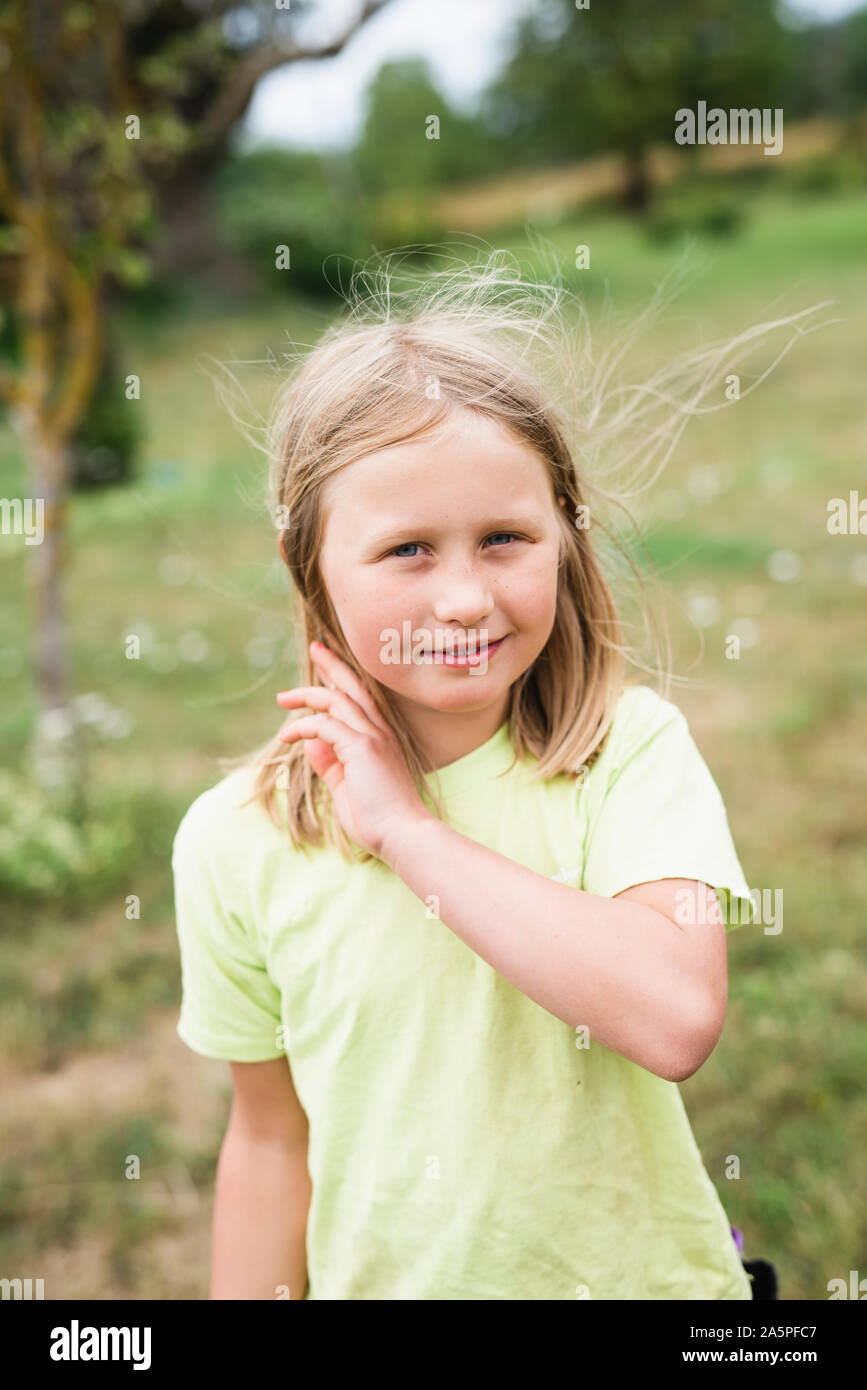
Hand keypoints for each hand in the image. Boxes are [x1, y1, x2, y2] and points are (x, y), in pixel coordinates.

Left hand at [275, 642, 432, 861]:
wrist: (402, 834)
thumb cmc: (378, 818)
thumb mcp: (347, 786)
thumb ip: (331, 763)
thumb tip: (311, 743)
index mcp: (381, 738)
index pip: (361, 699)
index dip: (342, 679)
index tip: (324, 667)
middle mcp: (380, 731)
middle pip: (353, 686)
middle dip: (332, 665)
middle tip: (315, 647)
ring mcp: (373, 737)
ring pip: (337, 700)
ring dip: (307, 694)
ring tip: (283, 699)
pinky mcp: (362, 748)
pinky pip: (326, 725)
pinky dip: (305, 726)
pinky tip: (287, 737)